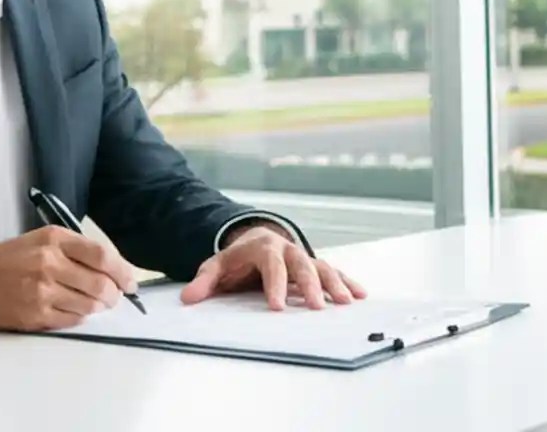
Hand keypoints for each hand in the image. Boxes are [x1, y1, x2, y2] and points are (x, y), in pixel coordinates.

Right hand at [0, 226, 137, 330]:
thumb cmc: (7, 260)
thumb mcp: (41, 241)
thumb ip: (75, 250)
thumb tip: (112, 269)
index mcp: (54, 240)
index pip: (102, 255)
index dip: (123, 271)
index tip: (131, 281)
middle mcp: (49, 263)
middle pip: (101, 283)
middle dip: (115, 294)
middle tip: (115, 296)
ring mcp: (42, 291)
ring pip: (90, 304)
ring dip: (99, 307)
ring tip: (96, 304)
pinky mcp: (35, 315)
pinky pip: (73, 320)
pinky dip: (80, 317)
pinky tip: (74, 310)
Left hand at [179, 225, 366, 310]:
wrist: (253, 240)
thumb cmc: (235, 259)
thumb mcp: (216, 267)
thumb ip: (204, 282)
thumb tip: (187, 299)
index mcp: (263, 247)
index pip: (271, 264)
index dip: (275, 284)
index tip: (277, 307)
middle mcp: (287, 249)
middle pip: (301, 264)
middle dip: (310, 285)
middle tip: (315, 307)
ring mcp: (303, 256)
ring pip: (322, 267)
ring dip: (335, 284)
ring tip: (346, 302)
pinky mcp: (314, 265)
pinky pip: (333, 272)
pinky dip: (347, 282)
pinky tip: (360, 295)